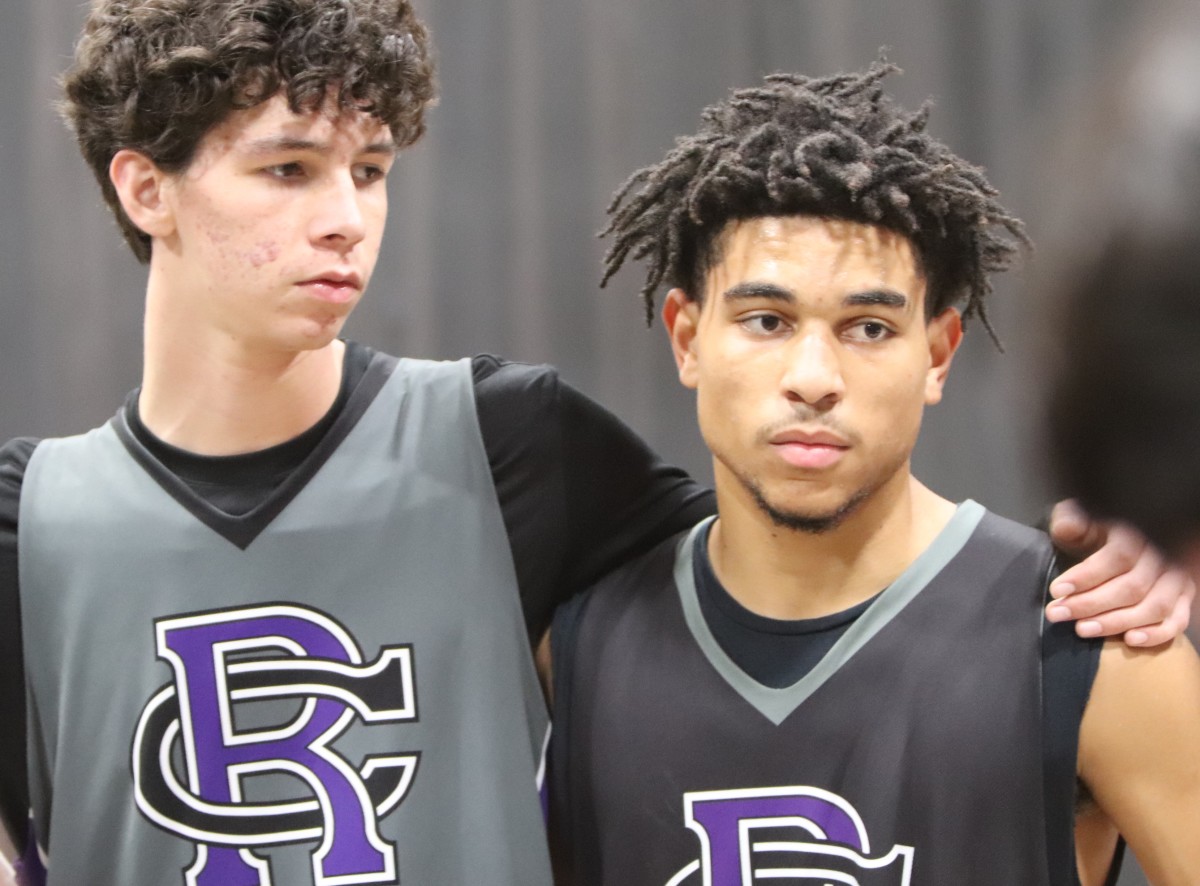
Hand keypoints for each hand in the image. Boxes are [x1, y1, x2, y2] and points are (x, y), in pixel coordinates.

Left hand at [1046, 499, 1194, 646]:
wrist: (1130, 540)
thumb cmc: (1099, 532)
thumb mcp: (1084, 521)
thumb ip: (1074, 523)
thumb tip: (1067, 527)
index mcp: (1137, 534)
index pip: (1117, 557)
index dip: (1086, 576)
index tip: (1056, 590)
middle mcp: (1163, 556)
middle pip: (1132, 587)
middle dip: (1090, 604)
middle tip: (1057, 613)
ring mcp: (1178, 579)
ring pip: (1154, 607)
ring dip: (1116, 623)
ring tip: (1081, 629)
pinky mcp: (1185, 598)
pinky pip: (1177, 621)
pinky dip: (1156, 635)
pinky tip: (1129, 641)